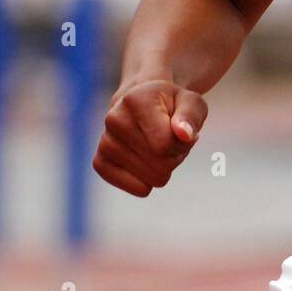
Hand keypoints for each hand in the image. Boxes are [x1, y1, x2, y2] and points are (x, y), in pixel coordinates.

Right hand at [92, 79, 206, 196]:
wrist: (142, 105)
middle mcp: (114, 120)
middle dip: (175, 156)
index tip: (182, 131)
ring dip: (165, 167)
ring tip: (159, 146)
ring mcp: (105, 143)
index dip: (184, 144)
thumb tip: (184, 135)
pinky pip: (140, 189)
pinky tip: (147, 159)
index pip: (166, 144)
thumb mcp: (190, 102)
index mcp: (135, 101)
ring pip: (153, 179)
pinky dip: (151, 180)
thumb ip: (191, 116)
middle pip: (161, 164)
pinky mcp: (100, 163)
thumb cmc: (172, 105)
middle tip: (171, 139)